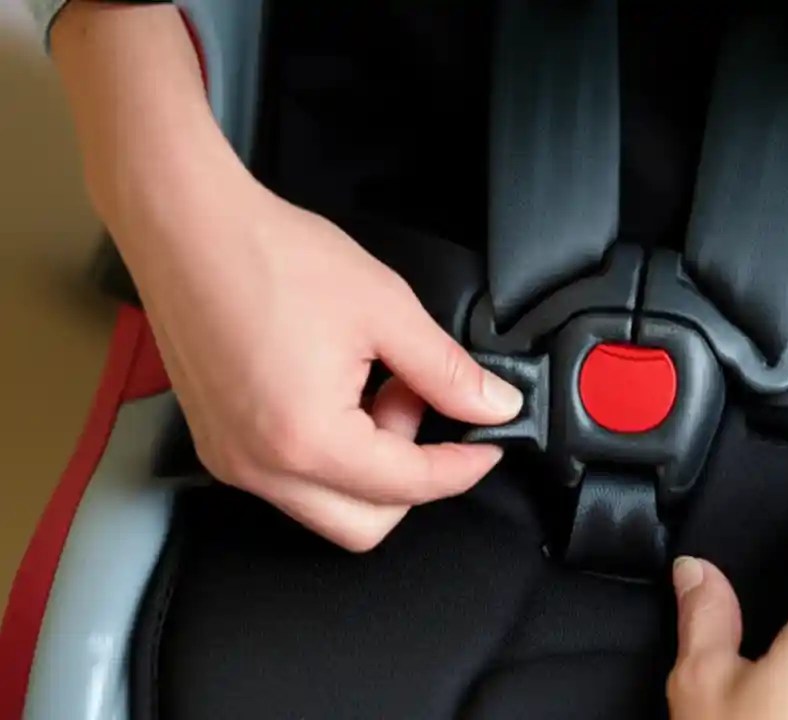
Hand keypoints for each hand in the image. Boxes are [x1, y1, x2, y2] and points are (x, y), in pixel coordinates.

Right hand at [50, 1, 521, 551]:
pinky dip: (330, 452)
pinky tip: (340, 389)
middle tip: (416, 399)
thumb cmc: (270, 256)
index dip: (460, 468)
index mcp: (306, 440)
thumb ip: (448, 371)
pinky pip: (291, 479)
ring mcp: (231, 459)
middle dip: (409, 475)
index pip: (408, 487)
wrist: (187, 224)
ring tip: (375, 383)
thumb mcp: (386, 310)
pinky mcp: (218, 442)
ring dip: (369, 463)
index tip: (489, 444)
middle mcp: (260, 467)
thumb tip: (493, 407)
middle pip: (365, 524)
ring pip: (327, 506)